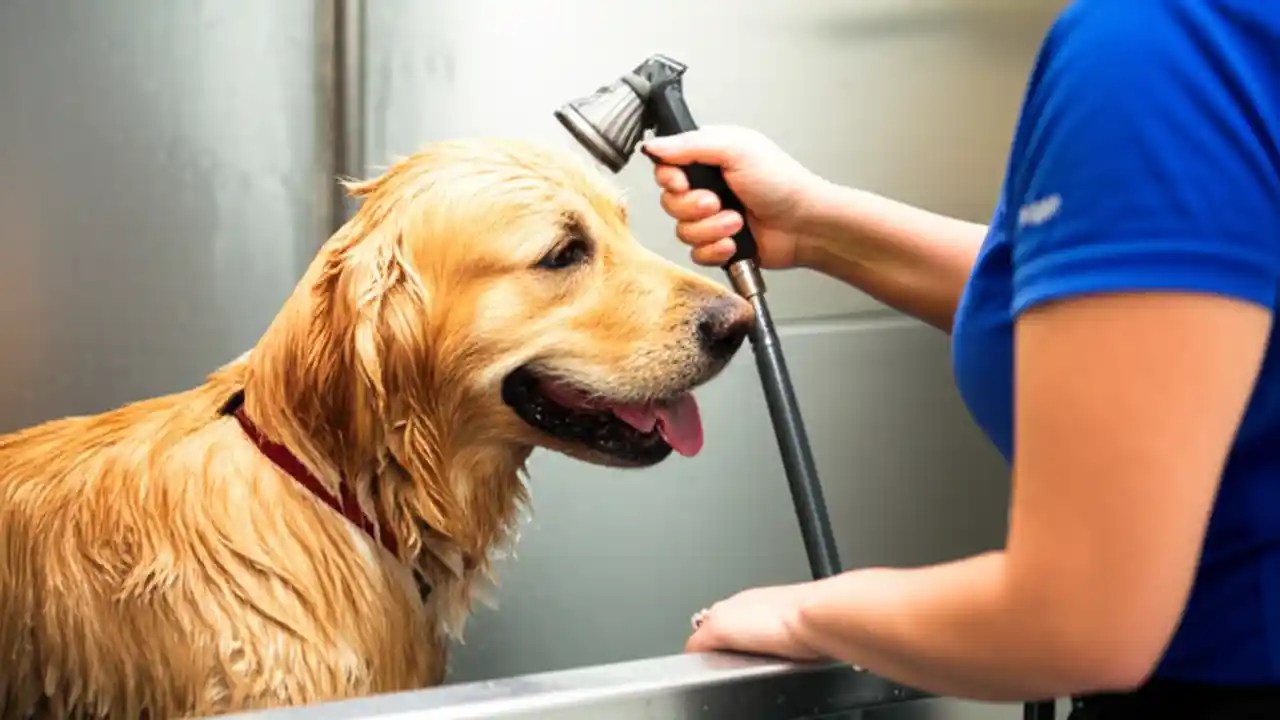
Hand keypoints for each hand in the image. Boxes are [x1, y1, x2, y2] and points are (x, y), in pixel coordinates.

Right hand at [643, 126, 826, 269]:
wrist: (805, 225)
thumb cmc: (781, 182)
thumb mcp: (736, 150)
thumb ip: (690, 145)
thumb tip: (653, 145)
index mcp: (707, 158)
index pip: (665, 168)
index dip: (669, 179)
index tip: (682, 183)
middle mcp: (706, 187)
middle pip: (669, 202)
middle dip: (693, 207)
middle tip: (717, 202)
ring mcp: (710, 218)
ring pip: (682, 231)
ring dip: (710, 229)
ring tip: (737, 223)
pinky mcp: (717, 244)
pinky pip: (696, 253)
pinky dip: (715, 249)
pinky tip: (734, 242)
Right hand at [685, 582, 826, 661]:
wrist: (818, 620)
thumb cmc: (777, 616)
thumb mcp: (719, 626)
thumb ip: (700, 638)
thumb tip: (691, 651)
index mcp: (732, 604)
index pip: (709, 624)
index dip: (705, 644)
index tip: (706, 659)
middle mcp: (754, 607)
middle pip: (733, 633)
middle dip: (731, 650)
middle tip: (734, 663)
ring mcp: (777, 618)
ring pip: (758, 641)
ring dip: (755, 653)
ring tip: (758, 663)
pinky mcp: (798, 633)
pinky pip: (780, 649)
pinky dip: (776, 657)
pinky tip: (778, 661)